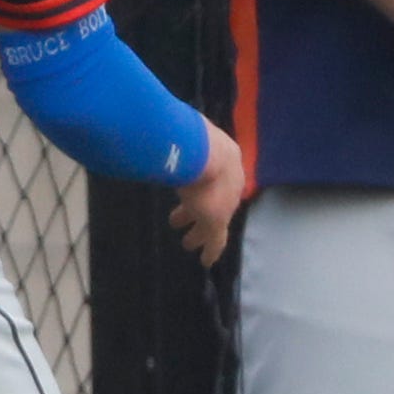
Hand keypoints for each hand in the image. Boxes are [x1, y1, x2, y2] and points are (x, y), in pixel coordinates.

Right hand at [171, 126, 248, 265]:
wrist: (207, 155)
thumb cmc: (194, 141)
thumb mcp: (190, 138)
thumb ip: (180, 139)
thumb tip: (162, 132)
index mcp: (227, 161)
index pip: (217, 178)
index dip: (203, 187)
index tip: (192, 194)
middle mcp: (230, 184)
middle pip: (214, 201)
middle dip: (197, 210)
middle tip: (182, 219)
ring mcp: (225, 204)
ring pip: (211, 222)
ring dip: (197, 232)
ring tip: (187, 242)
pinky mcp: (216, 222)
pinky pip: (216, 241)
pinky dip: (210, 251)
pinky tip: (205, 261)